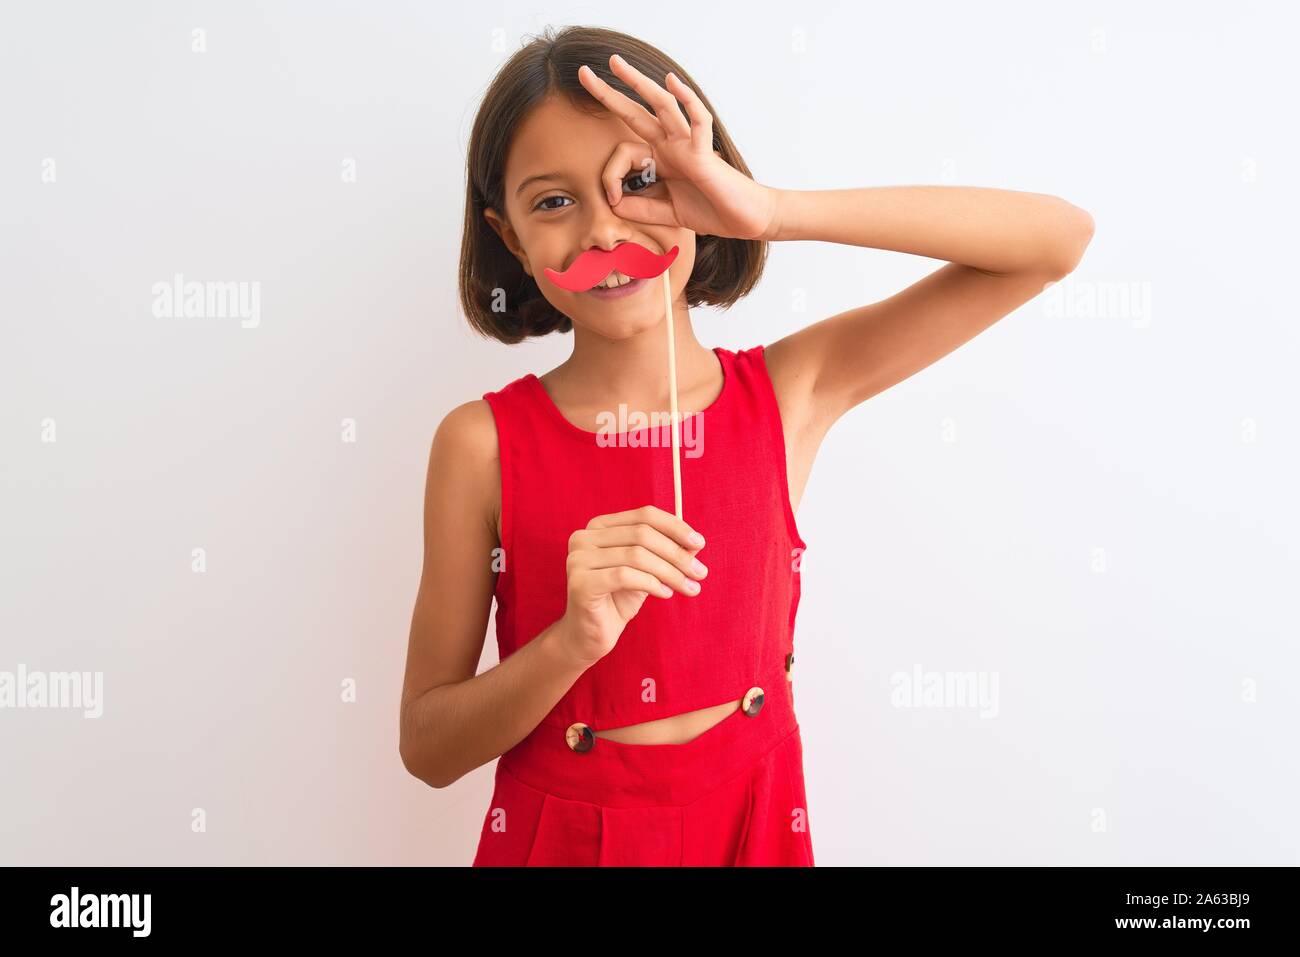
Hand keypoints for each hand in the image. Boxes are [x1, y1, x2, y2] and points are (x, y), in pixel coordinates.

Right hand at [559, 505, 707, 665]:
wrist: (591, 634)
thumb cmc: (619, 599)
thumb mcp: (649, 571)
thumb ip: (668, 553)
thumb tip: (695, 543)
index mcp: (599, 526)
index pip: (644, 515)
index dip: (675, 527)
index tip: (699, 543)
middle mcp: (584, 537)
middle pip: (642, 534)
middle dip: (677, 554)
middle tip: (700, 573)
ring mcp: (578, 559)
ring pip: (636, 556)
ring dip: (670, 572)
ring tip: (689, 588)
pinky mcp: (580, 582)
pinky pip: (625, 576)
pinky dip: (652, 584)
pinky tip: (666, 594)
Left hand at [578, 54, 781, 241]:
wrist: (745, 220)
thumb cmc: (712, 211)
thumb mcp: (667, 214)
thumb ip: (641, 209)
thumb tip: (612, 203)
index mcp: (661, 159)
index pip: (624, 151)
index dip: (610, 175)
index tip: (611, 198)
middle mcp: (672, 145)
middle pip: (637, 111)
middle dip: (610, 92)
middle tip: (584, 73)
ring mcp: (688, 145)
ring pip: (662, 105)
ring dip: (637, 83)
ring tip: (615, 63)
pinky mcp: (705, 153)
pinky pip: (697, 122)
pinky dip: (686, 100)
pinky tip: (672, 81)